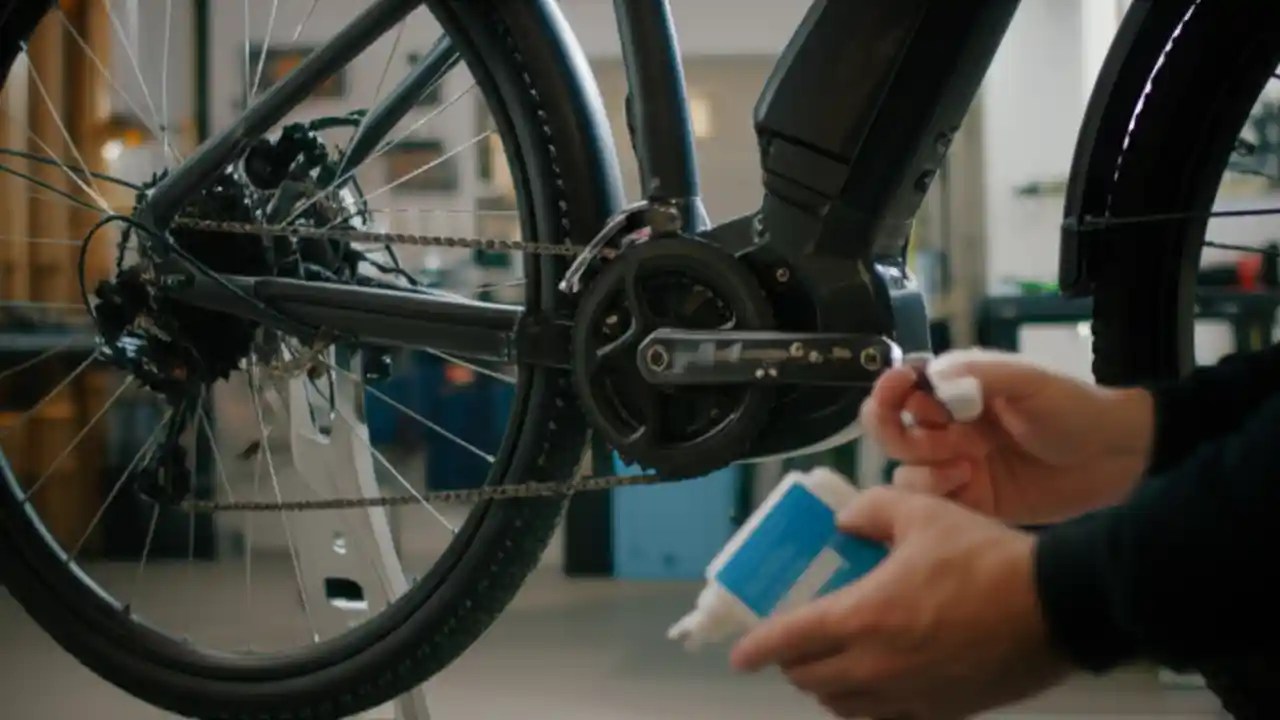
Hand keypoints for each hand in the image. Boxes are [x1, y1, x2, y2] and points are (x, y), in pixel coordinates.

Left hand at [729, 487, 1070, 718]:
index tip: (740, 654)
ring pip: (843, 706)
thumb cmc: (987, 559)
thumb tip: (843, 523)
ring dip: (826, 687)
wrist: (1057, 607)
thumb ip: (870, 511)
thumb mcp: (923, 513)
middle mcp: (878, 666)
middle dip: (791, 663)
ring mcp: (910, 696)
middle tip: (793, 642)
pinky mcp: (941, 711)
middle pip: (810, 680)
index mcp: (865, 617)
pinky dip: (867, 705)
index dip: (757, 648)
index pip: (789, 641)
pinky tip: (877, 683)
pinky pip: (885, 719)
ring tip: (831, 662)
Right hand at [862, 348, 1154, 524]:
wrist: (1117, 457)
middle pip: (890, 432)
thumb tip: (928, 377)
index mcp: (956, 392)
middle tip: (942, 437)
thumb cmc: (1073, 408)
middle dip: (902, 434)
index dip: (891, 391)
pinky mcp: (969, 501)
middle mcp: (947, 428)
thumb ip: (977, 375)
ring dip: (922, 467)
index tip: (901, 388)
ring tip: (963, 466)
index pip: (902, 390)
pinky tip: (966, 482)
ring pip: (904, 470)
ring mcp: (955, 466)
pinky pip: (930, 503)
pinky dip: (934, 495)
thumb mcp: (1026, 381)